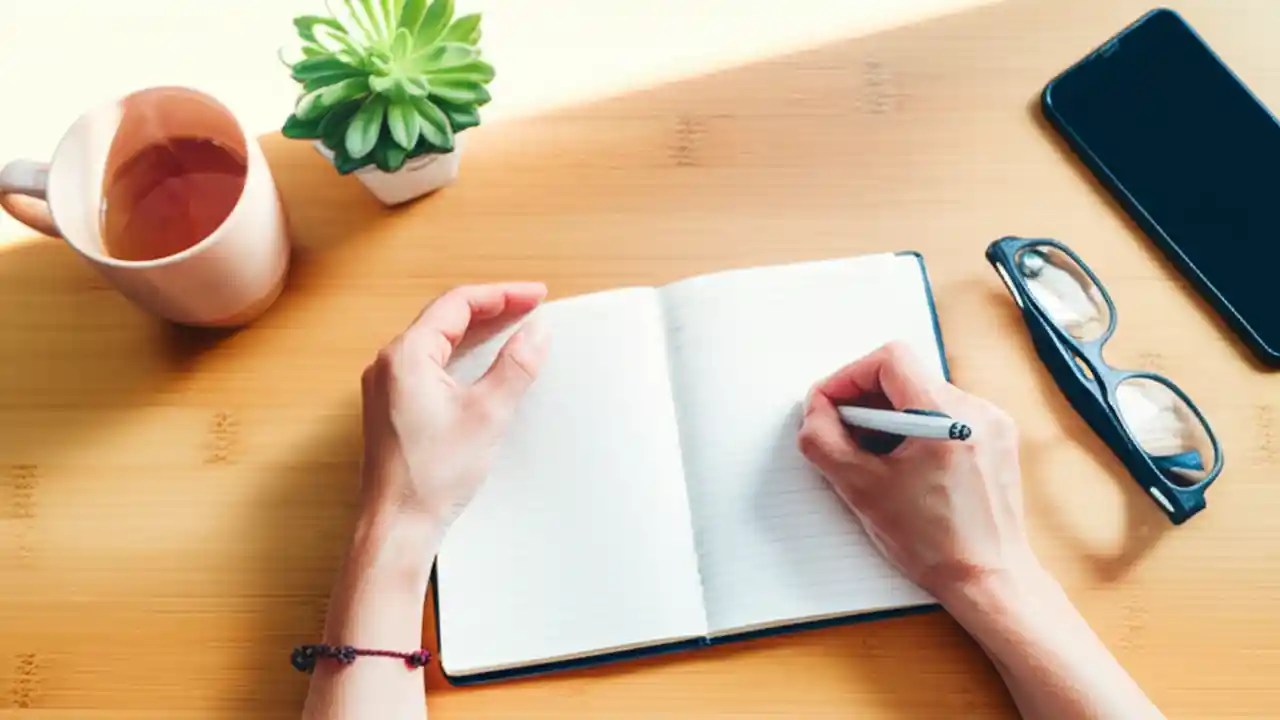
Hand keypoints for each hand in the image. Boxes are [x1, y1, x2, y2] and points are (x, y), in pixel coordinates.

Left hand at [359, 283, 549, 530]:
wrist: (397, 524)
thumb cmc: (430, 476)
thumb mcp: (488, 414)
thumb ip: (515, 366)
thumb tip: (537, 331)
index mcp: (406, 356)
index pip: (458, 304)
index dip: (502, 295)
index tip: (535, 296)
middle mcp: (389, 364)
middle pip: (445, 318)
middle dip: (491, 309)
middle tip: (529, 307)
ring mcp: (386, 386)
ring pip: (436, 341)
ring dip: (475, 332)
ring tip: (512, 328)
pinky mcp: (391, 407)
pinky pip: (427, 364)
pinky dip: (459, 355)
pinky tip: (481, 365)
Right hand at [797, 342, 1035, 602]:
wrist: (988, 578)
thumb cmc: (934, 544)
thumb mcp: (861, 490)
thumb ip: (824, 441)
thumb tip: (815, 412)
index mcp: (947, 416)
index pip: (889, 360)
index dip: (849, 377)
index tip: (829, 407)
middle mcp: (976, 410)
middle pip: (904, 376)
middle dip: (865, 402)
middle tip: (844, 438)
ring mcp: (991, 423)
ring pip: (922, 396)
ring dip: (888, 418)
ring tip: (875, 459)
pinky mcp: (996, 440)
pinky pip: (945, 416)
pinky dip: (916, 430)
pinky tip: (904, 467)